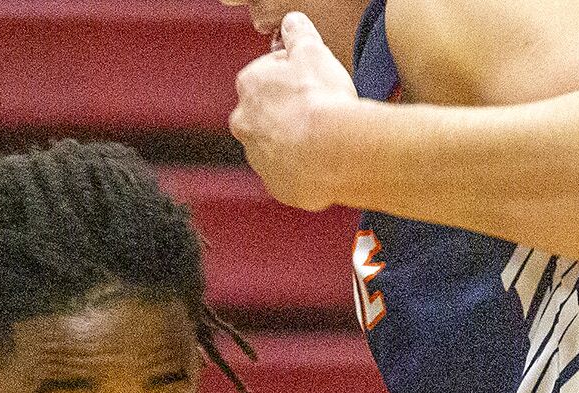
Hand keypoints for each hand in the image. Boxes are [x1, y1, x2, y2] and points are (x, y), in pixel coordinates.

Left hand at [230, 11, 361, 211]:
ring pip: (276, 145)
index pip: (267, 73)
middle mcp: (245, 123)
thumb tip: (292, 21)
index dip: (293, 74)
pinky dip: (304, 168)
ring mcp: (259, 158)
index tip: (312, 79)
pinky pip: (290, 174)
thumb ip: (299, 34)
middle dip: (289, 110)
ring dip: (295, 141)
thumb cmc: (321, 100)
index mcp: (249, 86)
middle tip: (319, 109)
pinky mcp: (277, 185)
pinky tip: (325, 161)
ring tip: (326, 138)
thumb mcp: (313, 52)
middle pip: (267, 112)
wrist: (334, 154)